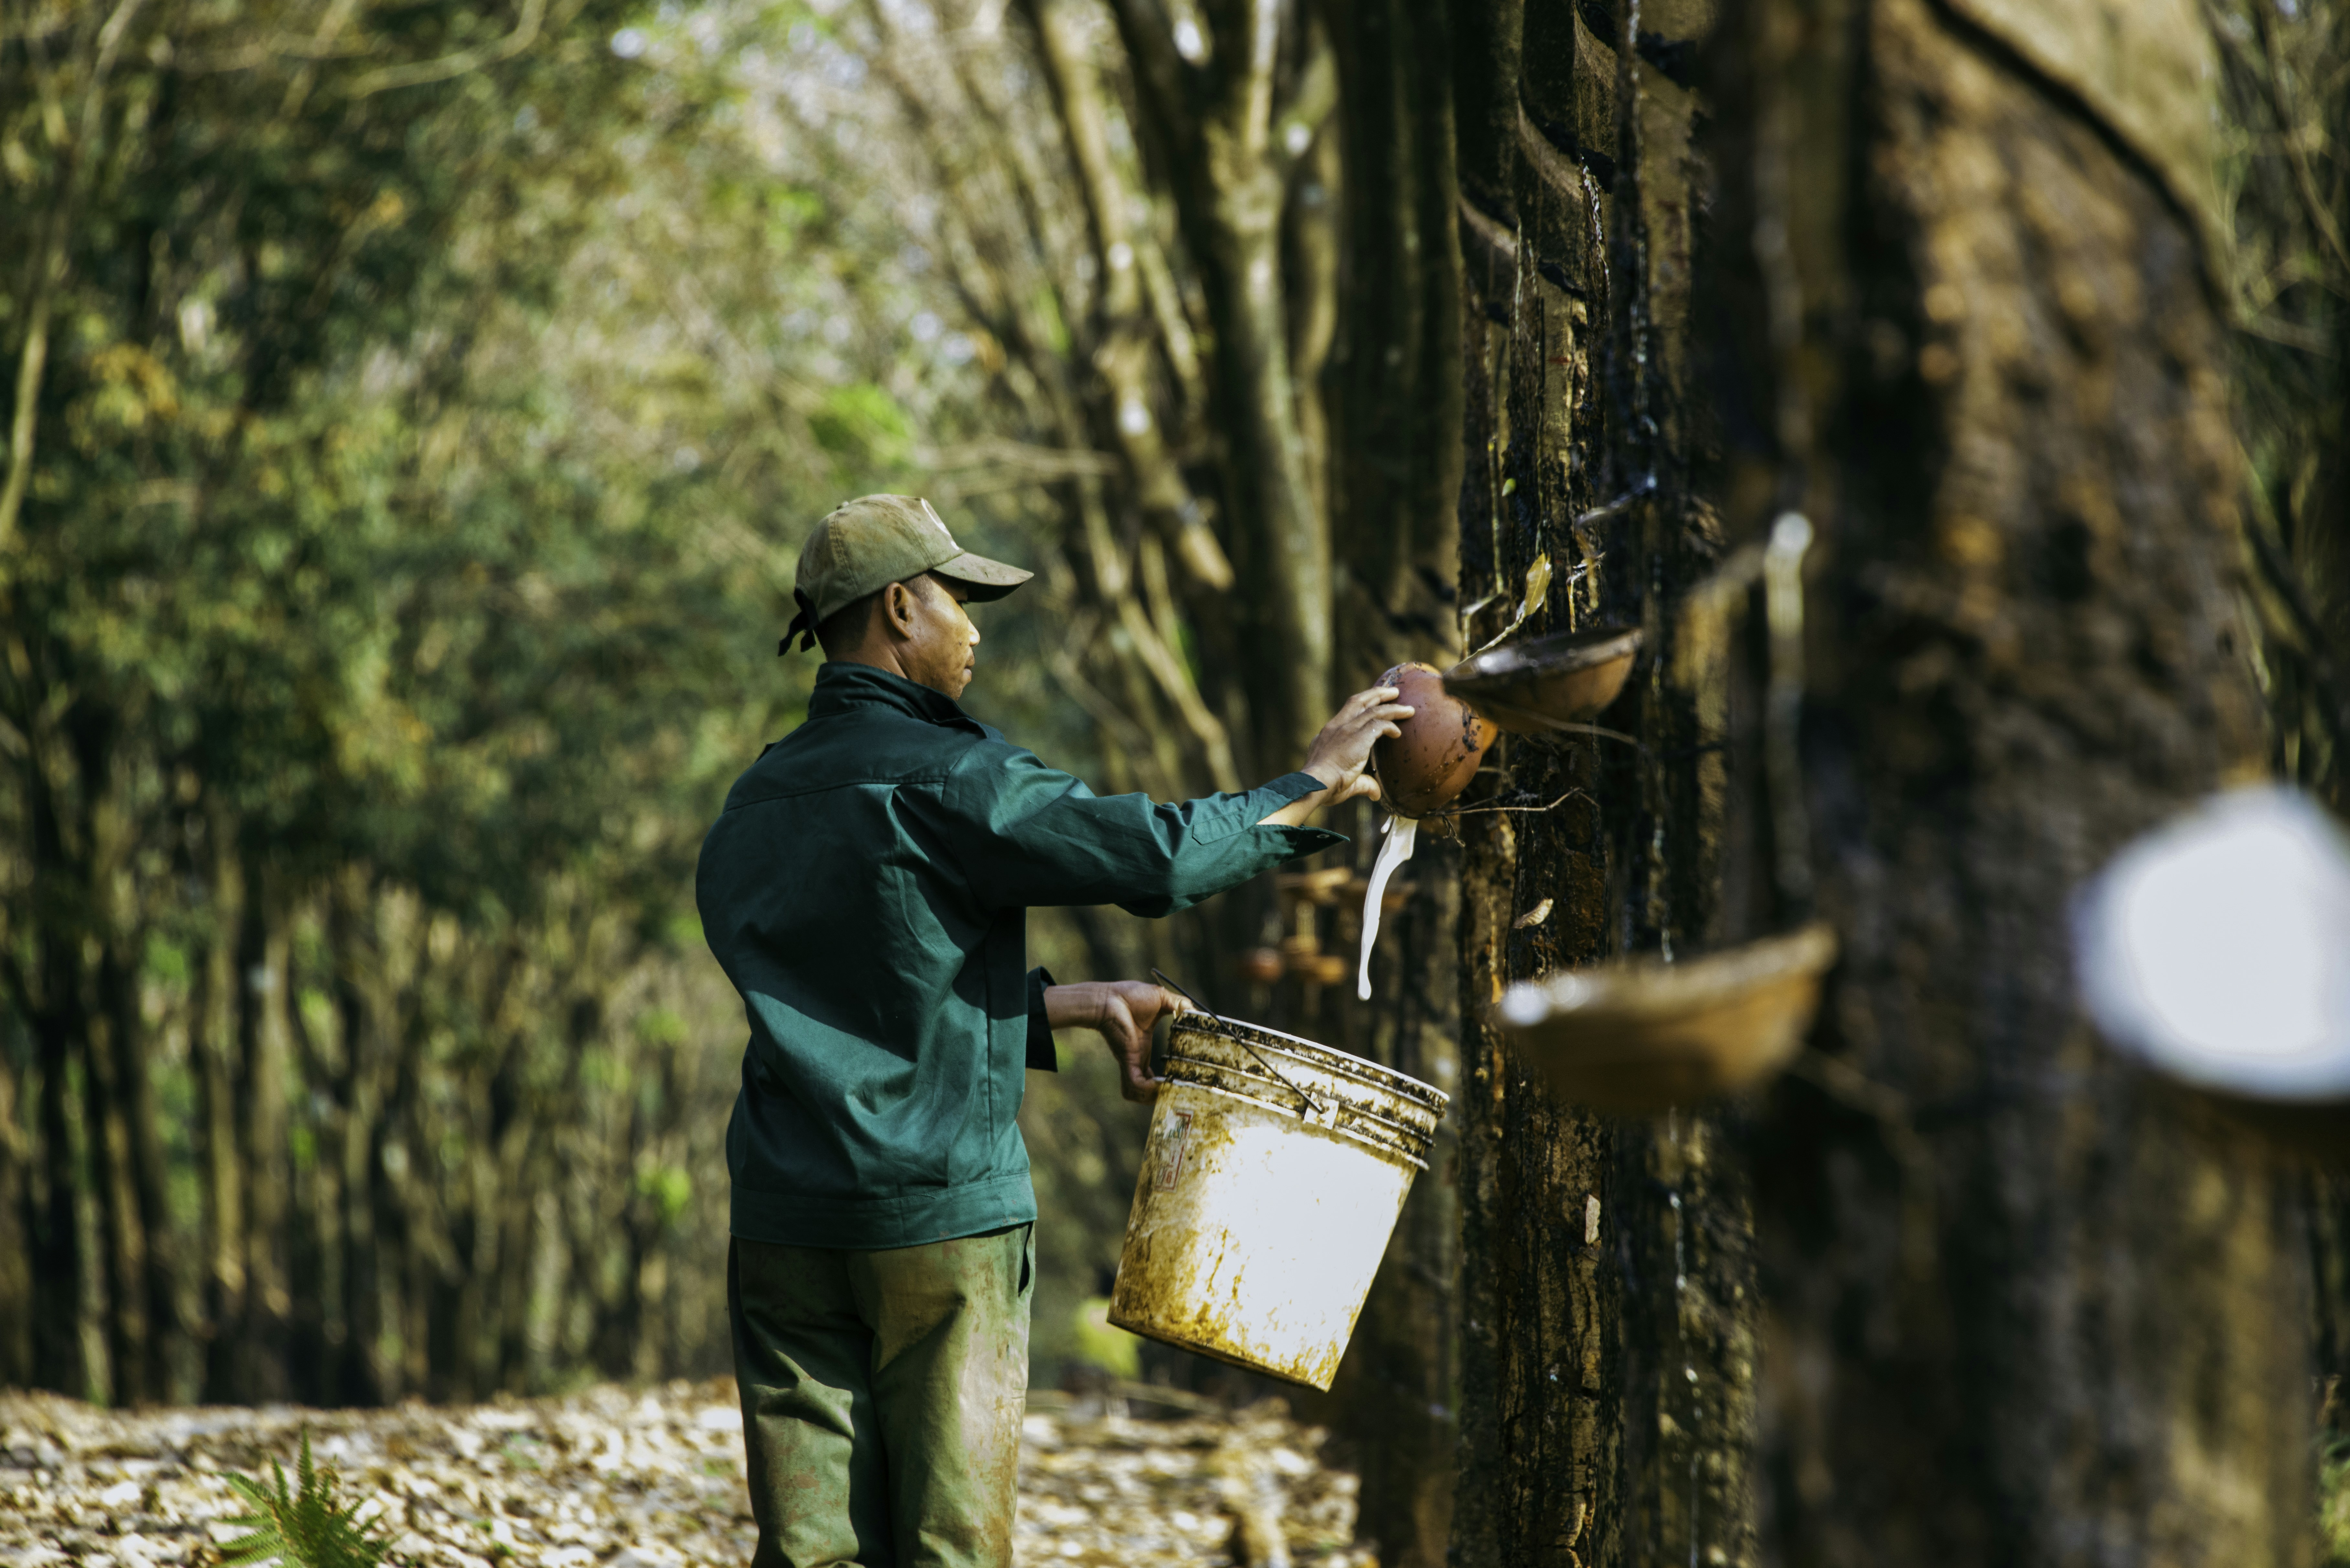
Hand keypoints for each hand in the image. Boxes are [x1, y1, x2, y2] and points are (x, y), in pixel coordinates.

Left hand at [1044, 981, 1181, 1102]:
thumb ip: (1178, 1004)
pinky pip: (1136, 1086)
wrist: (1110, 998)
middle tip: (1179, 1091)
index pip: (1153, 1076)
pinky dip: (1149, 1090)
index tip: (1181, 1079)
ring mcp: (1132, 1062)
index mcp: (1143, 1049)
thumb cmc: (1130, 997)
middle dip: (1162, 1096)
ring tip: (1171, 1091)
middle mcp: (1137, 1060)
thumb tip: (1191, 1009)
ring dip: (1155, 1097)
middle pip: (1147, 1091)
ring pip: (1140, 1094)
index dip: (1166, 1082)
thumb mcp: (1161, 999)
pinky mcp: (1128, 1061)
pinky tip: (1162, 1084)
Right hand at [1259, 685, 1416, 824]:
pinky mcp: (1358, 737)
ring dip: (1392, 708)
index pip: (1347, 712)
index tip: (1373, 704)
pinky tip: (1398, 733)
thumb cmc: (1324, 787)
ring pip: (1373, 710)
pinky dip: (1390, 727)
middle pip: (1358, 700)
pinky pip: (1379, 725)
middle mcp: (1337, 726)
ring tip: (1408, 709)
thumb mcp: (1343, 782)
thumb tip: (1375, 794)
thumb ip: (1363, 784)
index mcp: (1328, 734)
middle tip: (1393, 691)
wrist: (1314, 784)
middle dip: (1377, 694)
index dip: (1362, 705)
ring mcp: (1347, 730)